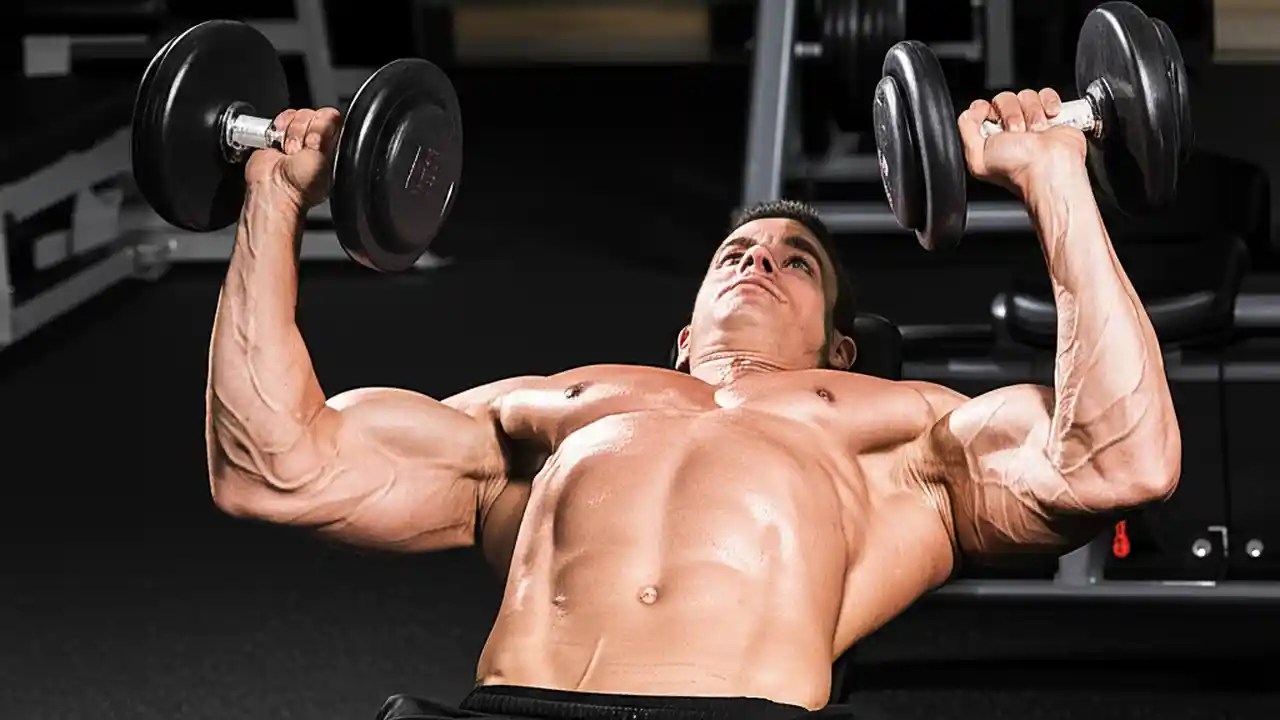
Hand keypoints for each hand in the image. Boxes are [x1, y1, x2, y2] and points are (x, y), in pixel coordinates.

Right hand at [244, 107, 342, 209]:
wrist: (273, 188)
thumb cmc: (300, 186)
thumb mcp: (323, 159)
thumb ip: (329, 135)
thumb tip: (332, 115)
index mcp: (332, 149)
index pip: (331, 119)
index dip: (320, 127)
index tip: (313, 142)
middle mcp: (317, 142)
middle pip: (312, 115)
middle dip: (303, 133)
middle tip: (299, 153)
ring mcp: (298, 137)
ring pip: (298, 115)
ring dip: (290, 134)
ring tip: (289, 153)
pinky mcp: (280, 134)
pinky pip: (283, 118)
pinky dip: (279, 127)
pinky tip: (279, 145)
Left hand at [957, 89, 1087, 196]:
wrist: (1053, 166)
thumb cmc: (1018, 169)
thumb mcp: (977, 158)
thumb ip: (966, 131)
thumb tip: (972, 110)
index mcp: (991, 139)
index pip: (982, 108)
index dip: (987, 110)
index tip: (993, 119)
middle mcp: (1011, 131)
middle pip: (1004, 99)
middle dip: (1011, 114)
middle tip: (1017, 133)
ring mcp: (1032, 122)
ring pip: (1025, 96)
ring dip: (1031, 112)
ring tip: (1035, 132)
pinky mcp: (1053, 116)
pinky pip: (1046, 94)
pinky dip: (1049, 102)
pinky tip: (1049, 120)